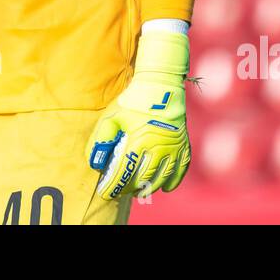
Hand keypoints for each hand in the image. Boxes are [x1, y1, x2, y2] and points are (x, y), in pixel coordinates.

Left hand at [87, 29, 190, 199]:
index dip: (113, 186)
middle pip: (143, 179)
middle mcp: (158, 147)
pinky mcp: (184, 145)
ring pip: (161, 178)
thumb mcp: (111, 116)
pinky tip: (164, 188)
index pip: (123, 173)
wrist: (161, 86)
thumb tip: (95, 163)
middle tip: (120, 191)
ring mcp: (173, 148)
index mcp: (138, 140)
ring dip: (149, 188)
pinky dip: (172, 182)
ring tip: (138, 192)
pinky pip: (180, 170)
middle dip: (129, 189)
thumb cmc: (133, 102)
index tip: (105, 194)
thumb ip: (100, 140)